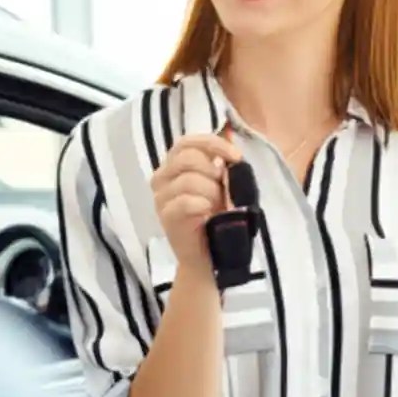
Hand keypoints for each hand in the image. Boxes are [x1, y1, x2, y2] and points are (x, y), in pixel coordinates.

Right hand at [150, 132, 241, 274]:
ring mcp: (161, 197)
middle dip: (213, 172)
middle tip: (224, 190)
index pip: (188, 142)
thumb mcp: (224, 187)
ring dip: (212, 192)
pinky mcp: (165, 217)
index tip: (236, 157)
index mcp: (175, 164)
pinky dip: (202, 205)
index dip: (214, 144)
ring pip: (188, 180)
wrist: (210, 255)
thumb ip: (223, 168)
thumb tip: (231, 157)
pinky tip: (208, 213)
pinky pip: (184, 202)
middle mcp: (163, 177)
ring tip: (217, 207)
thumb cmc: (217, 217)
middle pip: (187, 157)